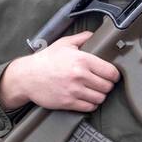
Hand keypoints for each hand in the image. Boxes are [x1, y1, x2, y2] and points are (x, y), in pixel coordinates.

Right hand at [0, 31, 119, 112]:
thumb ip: (83, 38)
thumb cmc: (45, 60)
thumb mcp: (64, 43)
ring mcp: (74, 90)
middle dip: (107, 85)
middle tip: (103, 83)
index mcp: (82, 60)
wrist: (27, 76)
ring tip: (95, 91)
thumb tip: (96, 35)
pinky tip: (87, 98)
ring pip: (100, 98)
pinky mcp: (68, 103)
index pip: (110, 71)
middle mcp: (79, 75)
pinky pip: (89, 107)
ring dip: (100, 95)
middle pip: (107, 86)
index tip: (112, 75)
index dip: (114, 74)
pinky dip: (91, 104)